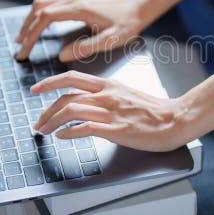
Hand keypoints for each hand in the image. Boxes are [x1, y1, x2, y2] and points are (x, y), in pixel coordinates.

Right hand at [15, 0, 149, 61]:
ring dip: (31, 19)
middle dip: (26, 28)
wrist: (139, 5)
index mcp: (79, 8)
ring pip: (43, 3)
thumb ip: (85, 48)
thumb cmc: (128, 23)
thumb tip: (62, 55)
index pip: (45, 18)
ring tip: (24, 37)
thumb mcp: (111, 40)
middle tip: (21, 48)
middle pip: (39, 8)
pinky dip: (40, 14)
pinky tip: (39, 25)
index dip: (31, 34)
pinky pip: (52, 2)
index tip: (25, 50)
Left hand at [30, 71, 190, 151]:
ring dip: (52, 122)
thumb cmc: (156, 110)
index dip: (50, 82)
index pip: (72, 78)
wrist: (177, 118)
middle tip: (39, 122)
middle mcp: (107, 96)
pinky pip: (86, 128)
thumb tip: (89, 102)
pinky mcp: (117, 130)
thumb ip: (108, 96)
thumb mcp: (127, 95)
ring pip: (71, 111)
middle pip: (66, 97)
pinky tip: (62, 136)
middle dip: (46, 110)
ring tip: (45, 131)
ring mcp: (111, 112)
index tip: (36, 89)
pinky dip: (69, 132)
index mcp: (109, 85)